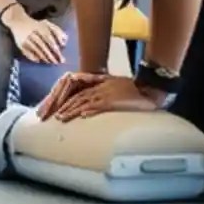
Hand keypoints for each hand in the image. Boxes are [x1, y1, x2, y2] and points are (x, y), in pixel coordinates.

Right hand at [8, 13, 66, 63]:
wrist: (17, 21)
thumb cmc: (35, 24)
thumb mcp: (47, 24)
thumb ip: (57, 31)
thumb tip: (64, 42)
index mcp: (40, 28)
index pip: (49, 39)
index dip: (55, 48)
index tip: (60, 55)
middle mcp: (32, 34)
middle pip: (43, 46)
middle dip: (50, 55)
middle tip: (56, 62)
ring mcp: (26, 39)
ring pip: (36, 50)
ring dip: (43, 57)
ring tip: (49, 62)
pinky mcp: (20, 44)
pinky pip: (27, 52)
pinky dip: (33, 57)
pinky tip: (38, 60)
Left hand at [43, 76, 162, 121]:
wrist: (151, 87)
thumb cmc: (135, 90)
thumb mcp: (115, 88)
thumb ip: (101, 95)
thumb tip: (87, 109)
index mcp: (99, 85)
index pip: (78, 93)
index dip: (65, 101)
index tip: (56, 109)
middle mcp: (100, 88)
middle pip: (77, 97)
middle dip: (63, 106)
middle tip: (53, 116)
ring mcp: (106, 94)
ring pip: (84, 101)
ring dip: (72, 110)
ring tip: (61, 117)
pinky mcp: (114, 101)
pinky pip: (100, 105)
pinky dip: (91, 110)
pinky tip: (83, 115)